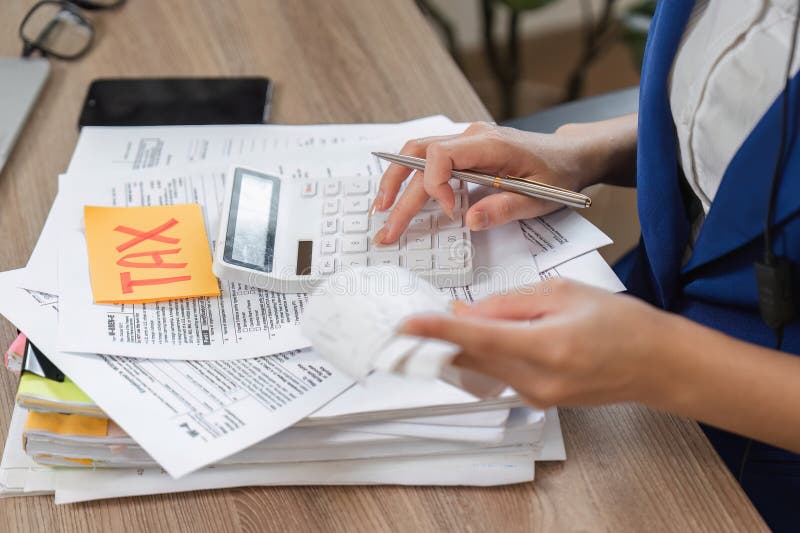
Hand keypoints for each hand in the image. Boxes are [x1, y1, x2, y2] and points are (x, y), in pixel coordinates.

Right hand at [371, 121, 600, 243]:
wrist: (571, 155)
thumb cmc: (560, 174)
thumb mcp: (541, 198)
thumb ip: (505, 208)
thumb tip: (469, 221)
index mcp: (490, 143)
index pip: (441, 154)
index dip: (436, 186)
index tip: (452, 212)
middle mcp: (473, 136)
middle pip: (418, 154)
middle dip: (399, 192)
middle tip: (386, 226)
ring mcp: (467, 141)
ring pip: (417, 153)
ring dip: (397, 181)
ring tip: (383, 210)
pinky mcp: (466, 151)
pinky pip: (430, 159)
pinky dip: (412, 178)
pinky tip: (402, 198)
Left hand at [400, 279, 669, 408]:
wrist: (657, 364)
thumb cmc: (621, 322)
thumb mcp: (564, 293)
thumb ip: (510, 303)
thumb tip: (468, 312)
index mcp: (548, 348)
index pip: (478, 338)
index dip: (437, 331)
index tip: (406, 324)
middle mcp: (538, 381)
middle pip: (471, 359)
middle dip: (441, 338)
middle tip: (416, 318)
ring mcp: (539, 397)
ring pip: (482, 368)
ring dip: (461, 347)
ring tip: (446, 322)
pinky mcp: (540, 401)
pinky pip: (498, 376)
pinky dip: (483, 356)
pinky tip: (480, 338)